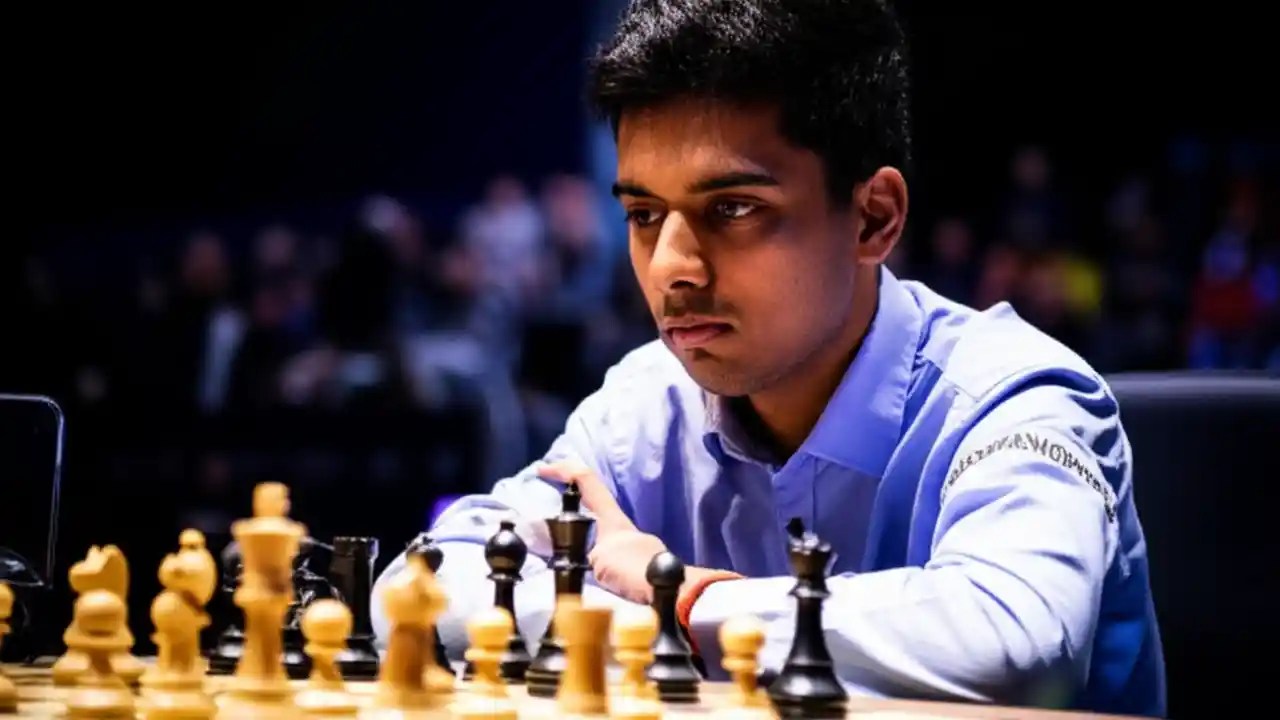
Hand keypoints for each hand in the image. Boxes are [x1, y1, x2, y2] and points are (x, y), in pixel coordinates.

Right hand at [538, 461, 666, 603]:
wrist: (669, 593)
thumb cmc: (634, 570)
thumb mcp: (599, 562)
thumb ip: (586, 556)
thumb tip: (585, 561)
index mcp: (612, 519)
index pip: (587, 481)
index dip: (564, 470)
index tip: (543, 470)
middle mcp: (625, 528)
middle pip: (593, 511)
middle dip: (572, 516)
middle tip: (549, 529)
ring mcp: (636, 547)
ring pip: (601, 541)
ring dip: (584, 550)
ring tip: (568, 569)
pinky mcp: (641, 568)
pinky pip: (611, 564)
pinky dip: (597, 570)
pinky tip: (591, 585)